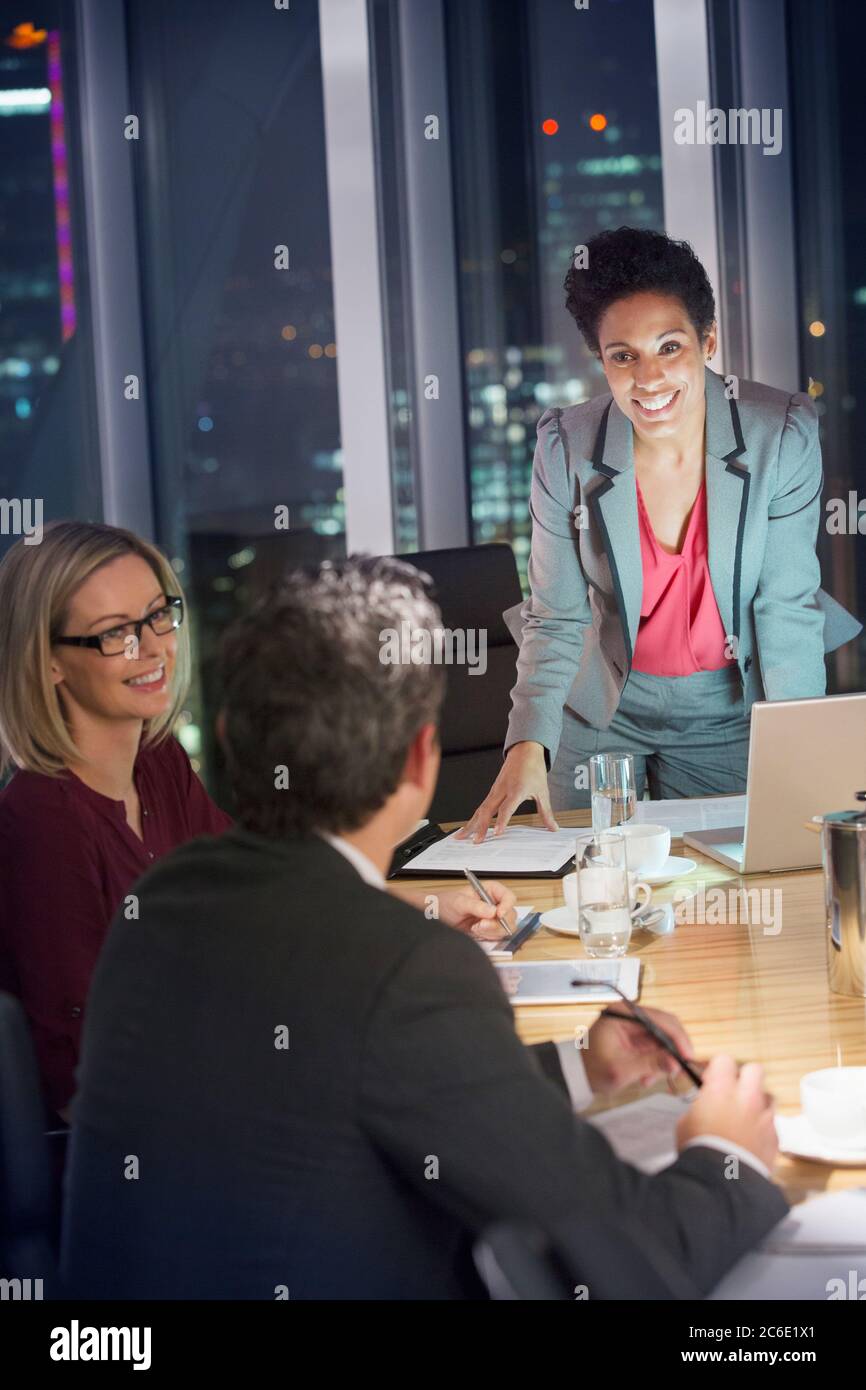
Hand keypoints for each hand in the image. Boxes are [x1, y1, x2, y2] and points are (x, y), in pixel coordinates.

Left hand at [435, 879, 517, 937]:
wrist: (437, 915)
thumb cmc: (447, 903)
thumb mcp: (459, 902)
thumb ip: (476, 906)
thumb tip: (492, 911)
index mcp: (492, 891)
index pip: (509, 898)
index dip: (507, 906)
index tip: (498, 914)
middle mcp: (495, 904)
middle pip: (510, 915)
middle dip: (497, 923)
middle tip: (480, 925)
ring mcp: (494, 918)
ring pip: (506, 928)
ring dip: (491, 931)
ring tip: (474, 927)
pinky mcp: (490, 930)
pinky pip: (498, 936)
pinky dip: (488, 936)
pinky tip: (475, 932)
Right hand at [454, 742, 557, 842]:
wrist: (524, 751)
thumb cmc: (533, 769)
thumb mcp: (543, 791)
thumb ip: (546, 812)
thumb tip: (553, 827)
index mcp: (517, 790)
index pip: (507, 808)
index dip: (502, 821)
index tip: (496, 833)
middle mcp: (502, 790)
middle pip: (487, 810)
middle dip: (480, 827)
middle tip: (476, 841)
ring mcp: (495, 791)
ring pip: (480, 809)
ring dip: (471, 824)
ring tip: (461, 836)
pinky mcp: (492, 792)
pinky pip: (481, 806)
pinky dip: (473, 818)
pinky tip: (468, 827)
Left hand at [582, 1006, 695, 1096]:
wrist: (577, 1075)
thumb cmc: (592, 1070)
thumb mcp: (621, 1070)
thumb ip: (649, 1064)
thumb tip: (676, 1063)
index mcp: (623, 1013)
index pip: (660, 1019)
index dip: (677, 1037)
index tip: (687, 1057)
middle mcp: (630, 1015)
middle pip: (665, 1028)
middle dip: (672, 1051)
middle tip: (677, 1070)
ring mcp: (633, 1026)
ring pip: (663, 1040)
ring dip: (662, 1061)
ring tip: (648, 1079)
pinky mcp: (636, 1038)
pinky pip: (655, 1049)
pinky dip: (656, 1063)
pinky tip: (645, 1078)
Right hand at [676, 1054, 778, 1171]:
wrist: (723, 1179)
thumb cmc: (700, 1150)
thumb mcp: (685, 1123)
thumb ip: (699, 1108)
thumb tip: (703, 1108)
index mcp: (721, 1089)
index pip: (724, 1060)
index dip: (717, 1068)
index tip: (710, 1079)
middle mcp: (747, 1098)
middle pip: (754, 1069)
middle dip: (744, 1076)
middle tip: (733, 1090)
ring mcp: (764, 1116)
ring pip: (767, 1096)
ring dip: (757, 1102)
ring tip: (744, 1116)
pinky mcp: (775, 1137)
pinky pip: (771, 1123)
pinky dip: (763, 1127)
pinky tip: (751, 1138)